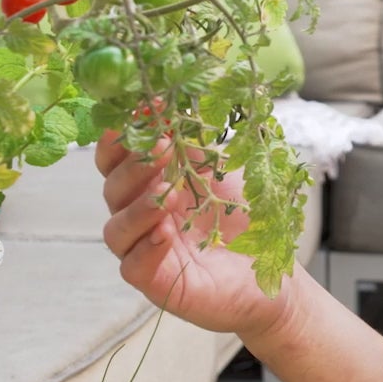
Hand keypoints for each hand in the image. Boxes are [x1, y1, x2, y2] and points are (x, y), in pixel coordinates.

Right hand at [95, 129, 288, 337]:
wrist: (270, 265)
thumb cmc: (242, 213)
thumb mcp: (218, 166)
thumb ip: (188, 139)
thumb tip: (159, 99)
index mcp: (149, 183)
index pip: (113, 161)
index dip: (117, 141)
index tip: (136, 118)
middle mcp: (140, 216)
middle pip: (112, 190)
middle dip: (132, 167)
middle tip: (161, 150)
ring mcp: (144, 249)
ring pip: (116, 229)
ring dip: (137, 208)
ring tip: (167, 193)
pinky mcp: (156, 282)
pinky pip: (133, 266)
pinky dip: (145, 247)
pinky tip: (165, 234)